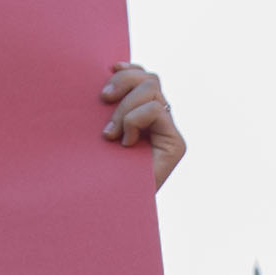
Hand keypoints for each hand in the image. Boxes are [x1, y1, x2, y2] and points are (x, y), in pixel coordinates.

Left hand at [100, 63, 185, 189]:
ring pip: (152, 90)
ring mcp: (170, 132)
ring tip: (110, 133)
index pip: (145, 78)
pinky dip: (134, 120)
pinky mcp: (176, 144)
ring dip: (125, 107)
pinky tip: (125, 142)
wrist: (111, 207)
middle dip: (123, 82)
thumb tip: (110, 68)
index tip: (109, 68)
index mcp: (144, 115)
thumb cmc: (98, 172)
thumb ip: (110, 106)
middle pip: (149, 78)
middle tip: (103, 100)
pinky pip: (156, 110)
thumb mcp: (101, 130)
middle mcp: (161, 122)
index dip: (129, 70)